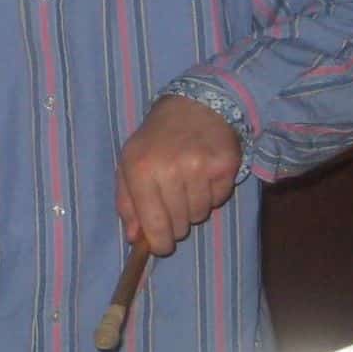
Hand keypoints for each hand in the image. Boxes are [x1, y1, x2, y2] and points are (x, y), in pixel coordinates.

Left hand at [116, 96, 243, 255]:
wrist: (194, 105)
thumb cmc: (156, 140)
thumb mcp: (129, 164)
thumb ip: (127, 203)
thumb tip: (135, 238)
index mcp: (140, 170)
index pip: (154, 223)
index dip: (159, 242)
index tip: (162, 246)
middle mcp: (170, 169)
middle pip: (179, 225)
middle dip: (176, 224)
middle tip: (175, 206)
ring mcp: (199, 166)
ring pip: (200, 215)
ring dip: (194, 207)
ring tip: (188, 184)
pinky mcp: (224, 165)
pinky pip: (219, 200)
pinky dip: (212, 194)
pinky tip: (204, 174)